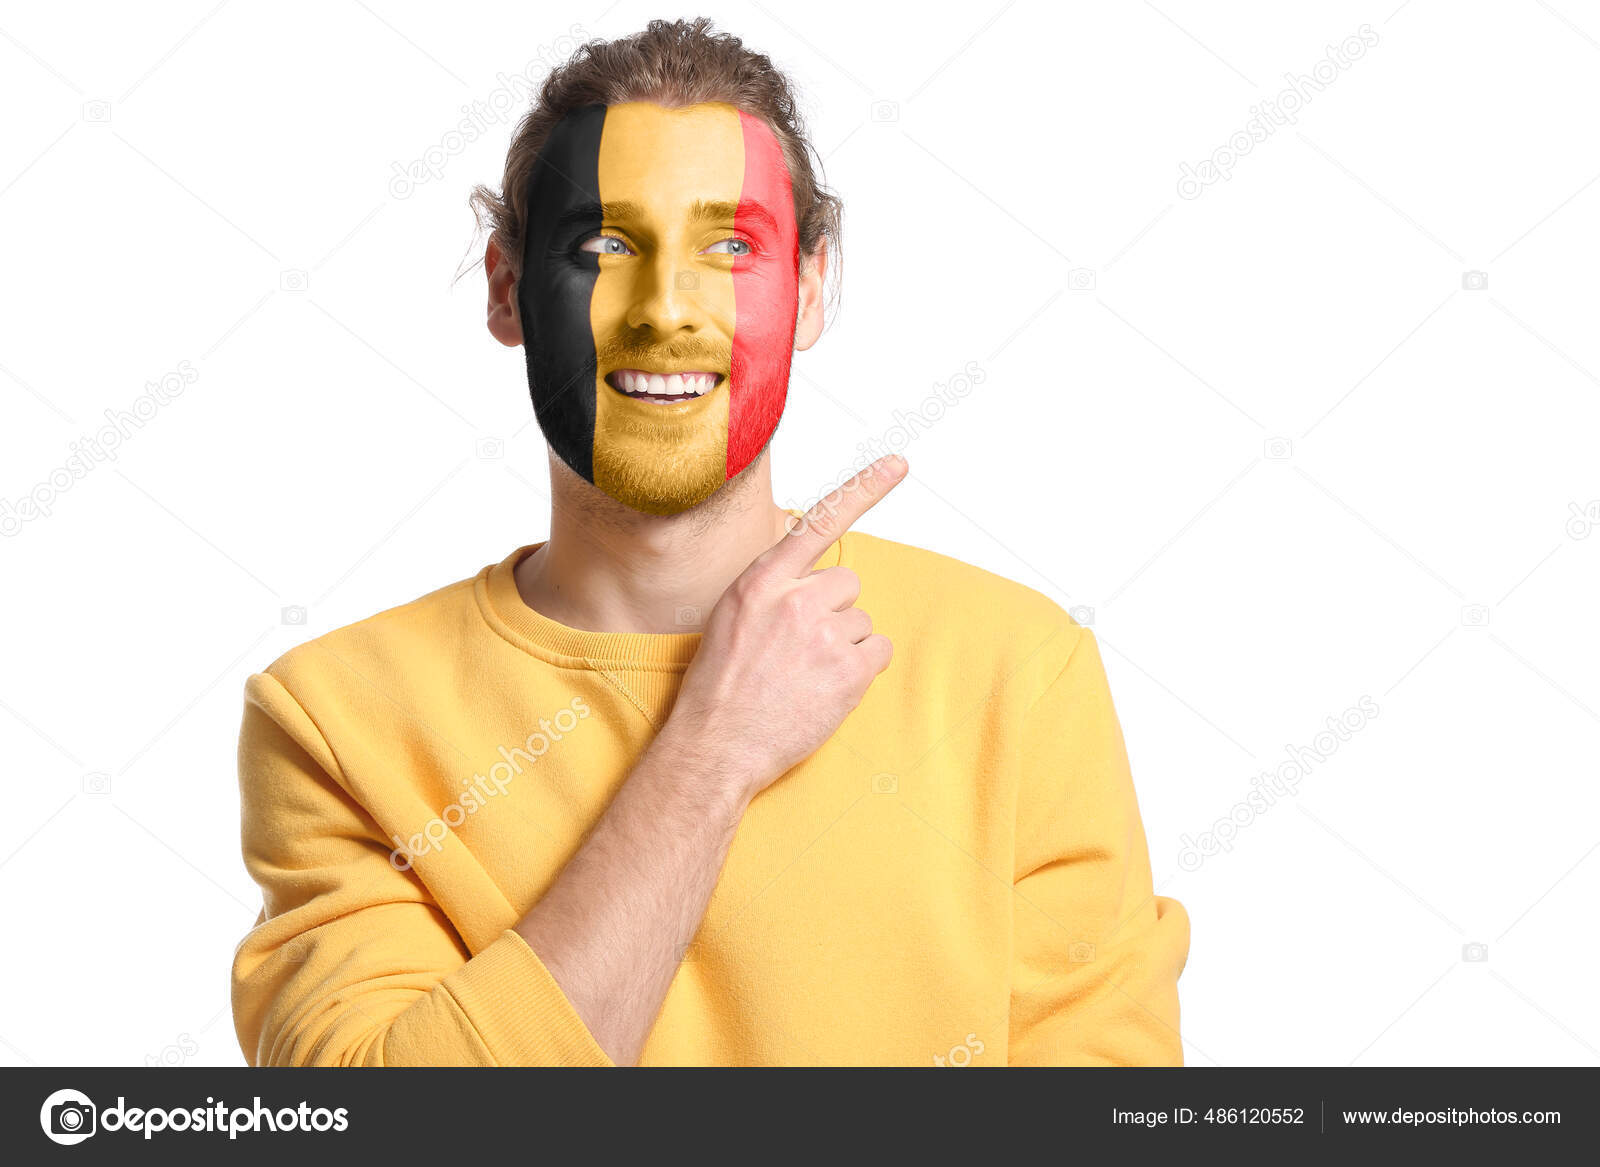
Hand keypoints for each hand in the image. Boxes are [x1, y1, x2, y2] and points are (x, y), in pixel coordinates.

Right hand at [666, 455, 907, 799]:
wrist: (717, 745)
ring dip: (844, 646)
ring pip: (862, 623)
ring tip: (805, 676)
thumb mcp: (732, 617)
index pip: (817, 523)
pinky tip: (827, 688)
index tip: (898, 465)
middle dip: (833, 612)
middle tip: (800, 649)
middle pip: (846, 583)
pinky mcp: (849, 673)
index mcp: (761, 581)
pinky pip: (879, 652)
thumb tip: (819, 586)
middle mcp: (795, 601)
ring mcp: (825, 636)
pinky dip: (862, 670)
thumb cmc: (721, 684)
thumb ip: (773, 591)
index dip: (862, 490)